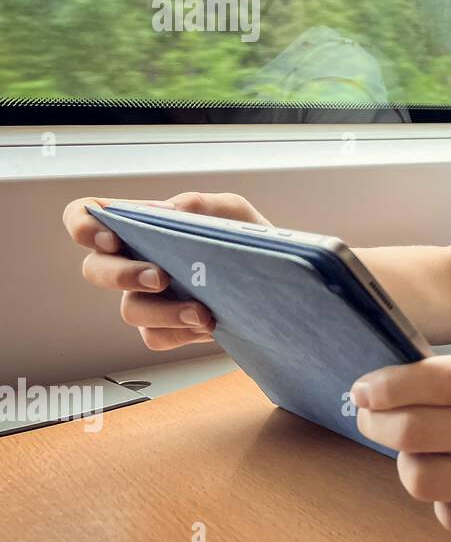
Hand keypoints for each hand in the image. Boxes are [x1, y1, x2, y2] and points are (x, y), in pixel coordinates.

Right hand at [63, 191, 272, 350]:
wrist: (274, 282)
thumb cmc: (245, 240)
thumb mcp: (233, 213)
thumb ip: (201, 204)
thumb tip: (169, 209)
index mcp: (140, 226)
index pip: (84, 217)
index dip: (83, 226)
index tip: (112, 238)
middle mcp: (134, 261)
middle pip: (94, 270)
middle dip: (122, 275)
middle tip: (160, 277)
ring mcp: (146, 297)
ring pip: (129, 310)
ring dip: (164, 312)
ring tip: (202, 312)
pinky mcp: (164, 328)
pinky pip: (154, 337)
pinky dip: (180, 333)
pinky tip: (209, 325)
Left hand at [351, 349, 450, 541]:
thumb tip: (426, 383)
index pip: (433, 381)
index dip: (385, 386)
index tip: (365, 389)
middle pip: (415, 434)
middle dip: (380, 426)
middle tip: (376, 420)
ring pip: (427, 482)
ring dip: (412, 467)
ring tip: (424, 455)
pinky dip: (447, 505)